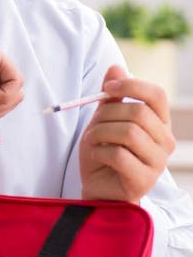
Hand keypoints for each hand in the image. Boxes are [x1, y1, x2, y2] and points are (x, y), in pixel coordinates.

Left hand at [79, 64, 174, 202]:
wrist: (98, 188)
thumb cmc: (104, 151)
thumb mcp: (103, 119)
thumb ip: (111, 96)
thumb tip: (116, 67)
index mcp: (159, 122)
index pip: (157, 94)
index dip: (131, 86)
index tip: (106, 89)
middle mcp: (165, 141)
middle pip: (138, 112)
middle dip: (107, 114)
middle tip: (92, 124)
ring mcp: (158, 162)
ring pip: (129, 133)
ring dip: (100, 133)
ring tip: (92, 140)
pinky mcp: (144, 181)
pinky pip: (120, 156)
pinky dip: (100, 152)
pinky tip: (96, 156)